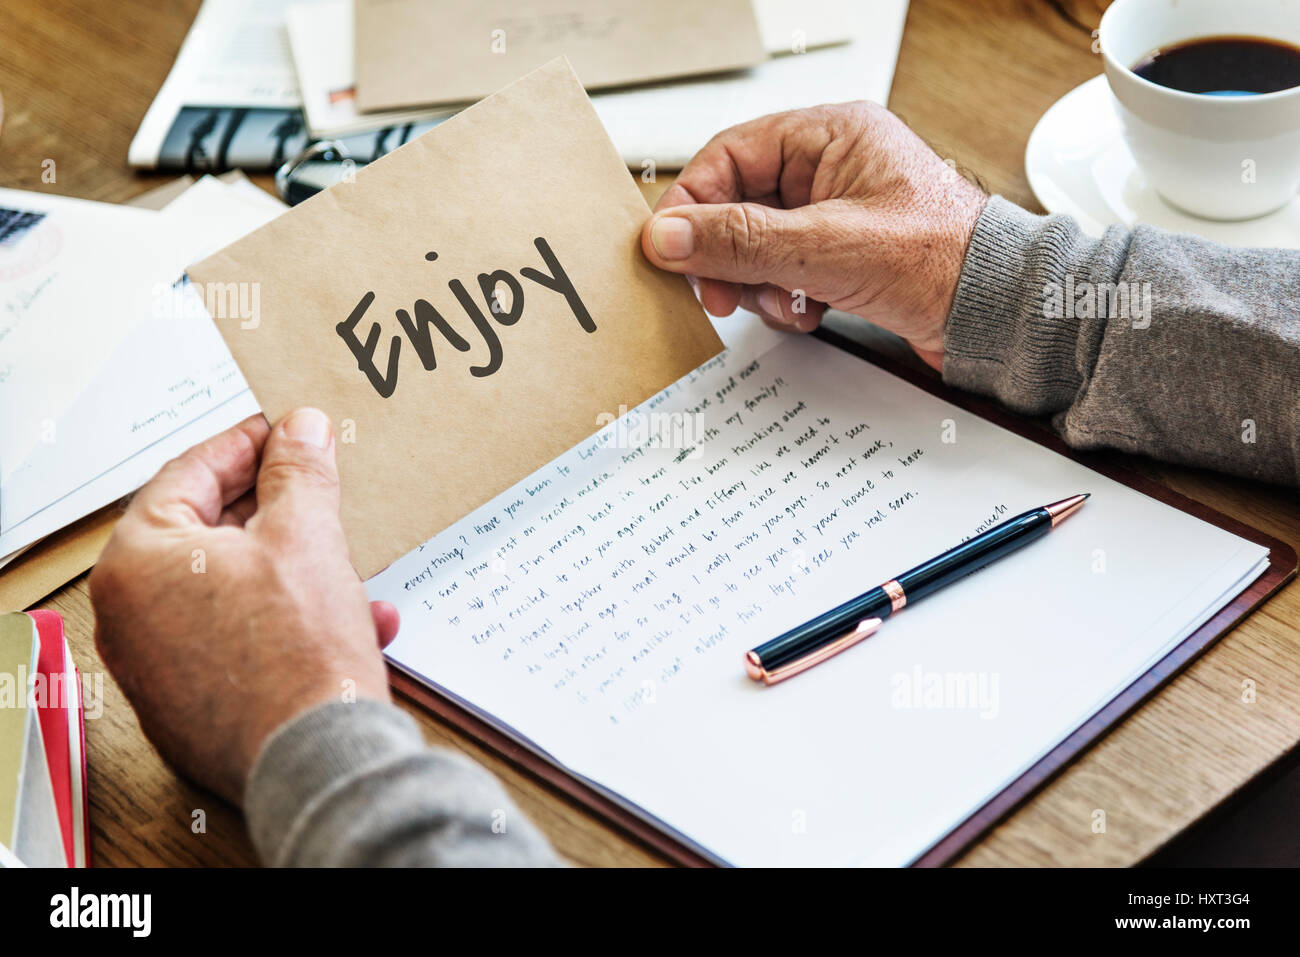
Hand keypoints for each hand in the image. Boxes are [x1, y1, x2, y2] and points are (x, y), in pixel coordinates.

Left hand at [90, 410, 399, 803]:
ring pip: (232, 587)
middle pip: (209, 532)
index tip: (290, 431)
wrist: (317, 762)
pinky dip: (291, 620)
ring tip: (352, 565)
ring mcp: (158, 665)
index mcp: (135, 562)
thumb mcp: (308, 535)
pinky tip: (353, 619)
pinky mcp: (192, 703)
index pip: (190, 472)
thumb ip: (298, 471)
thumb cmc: (297, 657)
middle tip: (322, 487)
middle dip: (281, 510)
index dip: (252, 443)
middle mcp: (130, 615)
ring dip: (298, 569)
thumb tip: (300, 429)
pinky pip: (241, 636)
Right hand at [640, 102, 987, 370]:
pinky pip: (781, 273)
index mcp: (830, 136)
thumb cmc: (942, 261)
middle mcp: (829, 169)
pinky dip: (783, 299)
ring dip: (758, 284)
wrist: (998, 315)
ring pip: (755, 246)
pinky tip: (809, 312)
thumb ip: (741, 240)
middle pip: (737, 205)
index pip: (729, 156)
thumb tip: (668, 235)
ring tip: (787, 302)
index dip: (693, 204)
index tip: (670, 250)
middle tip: (718, 292)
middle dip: (727, 255)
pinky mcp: (840, 257)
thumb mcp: (826, 248)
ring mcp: (833, 215)